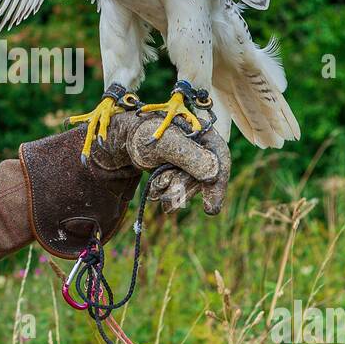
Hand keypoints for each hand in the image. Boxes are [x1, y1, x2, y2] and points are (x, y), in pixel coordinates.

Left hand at [88, 110, 230, 214]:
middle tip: (164, 190)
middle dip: (182, 188)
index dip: (218, 186)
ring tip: (155, 185)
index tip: (210, 210)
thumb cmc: (144, 134)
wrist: (124, 140)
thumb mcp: (166, 143)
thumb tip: (213, 176)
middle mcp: (201, 148)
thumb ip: (190, 156)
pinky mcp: (180, 172)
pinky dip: (166, 193)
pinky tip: (154, 189)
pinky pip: (179, 191)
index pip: (220, 159)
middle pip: (204, 178)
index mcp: (204, 133)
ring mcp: (191, 162)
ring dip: (171, 192)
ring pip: (190, 187)